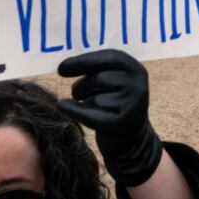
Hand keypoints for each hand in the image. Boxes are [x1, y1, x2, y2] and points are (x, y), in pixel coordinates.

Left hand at [58, 49, 163, 187]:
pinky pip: (87, 114)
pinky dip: (72, 110)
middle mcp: (137, 87)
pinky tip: (65, 107)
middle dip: (81, 86)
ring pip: (93, 98)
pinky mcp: (118, 125)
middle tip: (78, 94)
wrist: (131, 140)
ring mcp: (130, 107)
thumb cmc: (115, 104)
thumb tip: (64, 66)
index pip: (110, 58)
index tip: (61, 68)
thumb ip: (98, 69)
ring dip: (83, 101)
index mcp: (136, 70)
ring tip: (90, 106)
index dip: (84, 61)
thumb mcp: (116, 81)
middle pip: (98, 78)